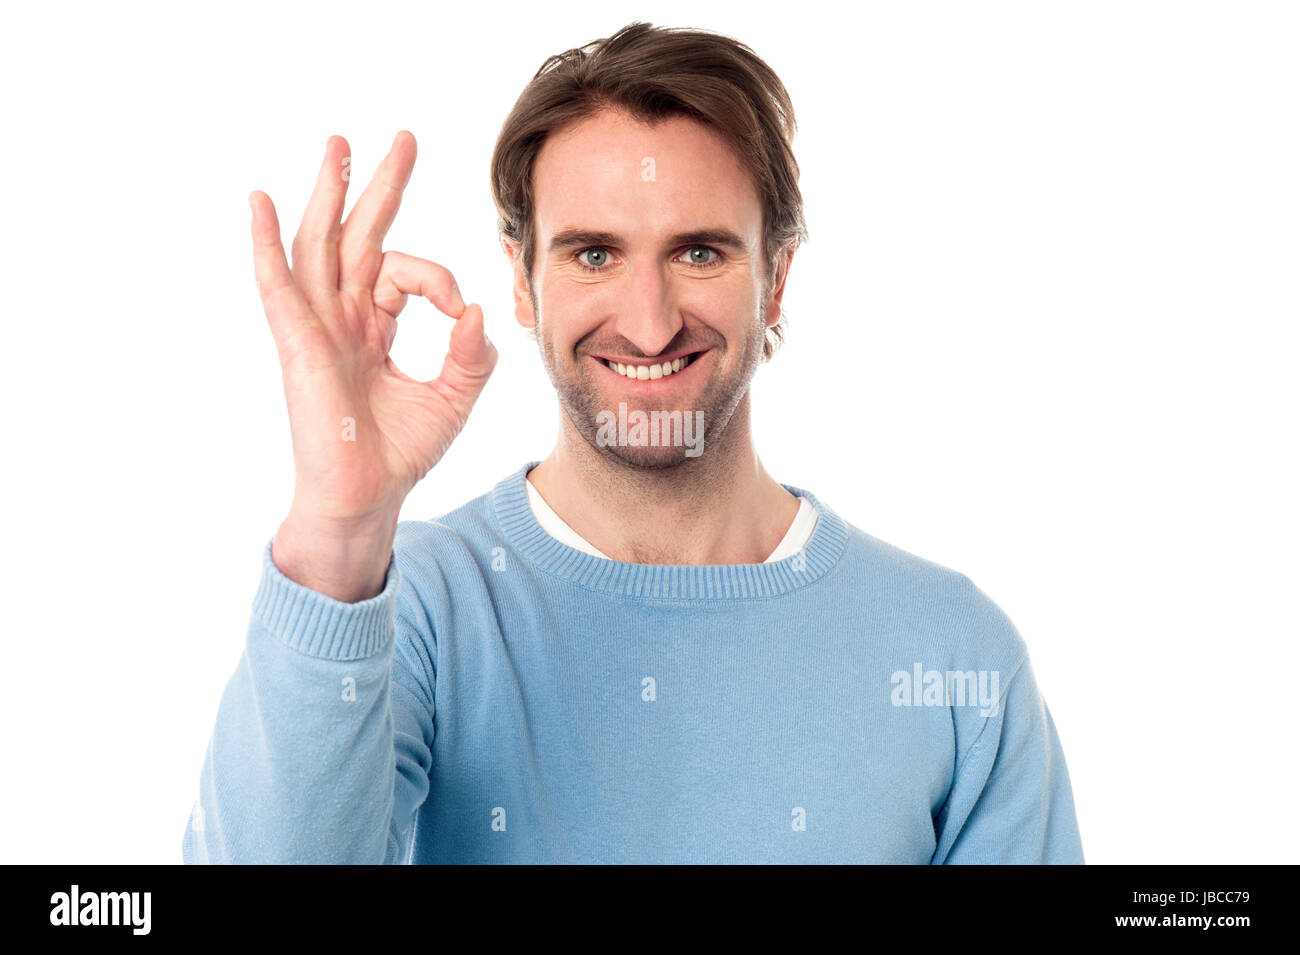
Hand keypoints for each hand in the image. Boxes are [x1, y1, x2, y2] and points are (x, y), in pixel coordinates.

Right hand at [249, 131, 496, 599]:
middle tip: (402, 138)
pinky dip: (265, 243)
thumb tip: (474, 308)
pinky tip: (259, 201)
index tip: (457, 311)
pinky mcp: (298, 344)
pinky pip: (277, 286)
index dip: (437, 279)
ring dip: (328, 194)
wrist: (367, 499)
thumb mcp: (453, 396)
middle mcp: (342, 318)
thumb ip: (471, 353)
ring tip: (339, 144)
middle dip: (378, 186)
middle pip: (357, 236)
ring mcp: (316, 327)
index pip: (404, 272)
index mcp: (373, 325)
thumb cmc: (401, 453)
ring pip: (319, 245)